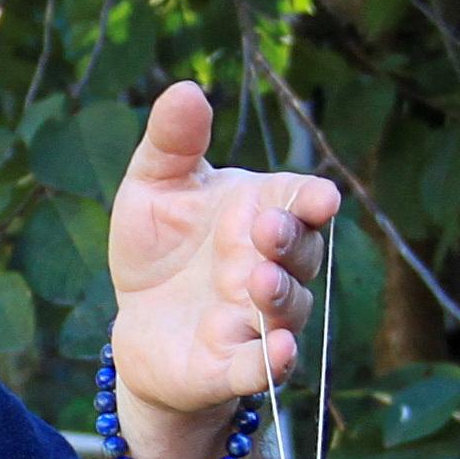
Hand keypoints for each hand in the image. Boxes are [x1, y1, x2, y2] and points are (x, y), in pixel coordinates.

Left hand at [102, 82, 341, 458]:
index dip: (313, 201)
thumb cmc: (162, 247)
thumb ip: (173, 143)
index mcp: (261, 213)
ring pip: (287, 310)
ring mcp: (257, 319)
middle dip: (290, 241)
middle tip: (266, 228)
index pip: (301, 203)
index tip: (320, 197)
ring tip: (258, 280)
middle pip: (301, 254)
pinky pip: (263, 369)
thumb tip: (186, 89)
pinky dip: (272, 364)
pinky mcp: (234, 368)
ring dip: (280, 296)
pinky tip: (277, 353)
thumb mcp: (154, 186)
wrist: (140, 324)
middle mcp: (271, 266)